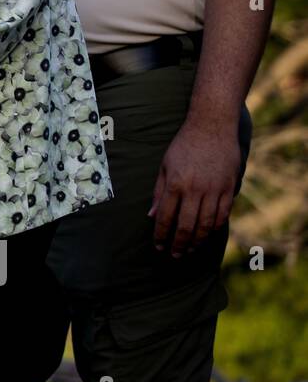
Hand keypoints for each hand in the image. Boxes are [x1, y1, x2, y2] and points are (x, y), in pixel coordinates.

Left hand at [148, 119, 241, 256]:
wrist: (212, 126)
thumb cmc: (184, 145)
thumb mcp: (164, 165)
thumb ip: (159, 192)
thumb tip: (152, 216)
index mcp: (175, 183)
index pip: (166, 217)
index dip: (161, 235)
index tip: (158, 246)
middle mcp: (195, 189)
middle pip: (186, 226)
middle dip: (179, 244)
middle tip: (174, 255)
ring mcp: (214, 189)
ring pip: (206, 224)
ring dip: (197, 240)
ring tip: (190, 249)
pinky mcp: (229, 188)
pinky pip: (222, 214)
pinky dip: (214, 228)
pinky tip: (206, 234)